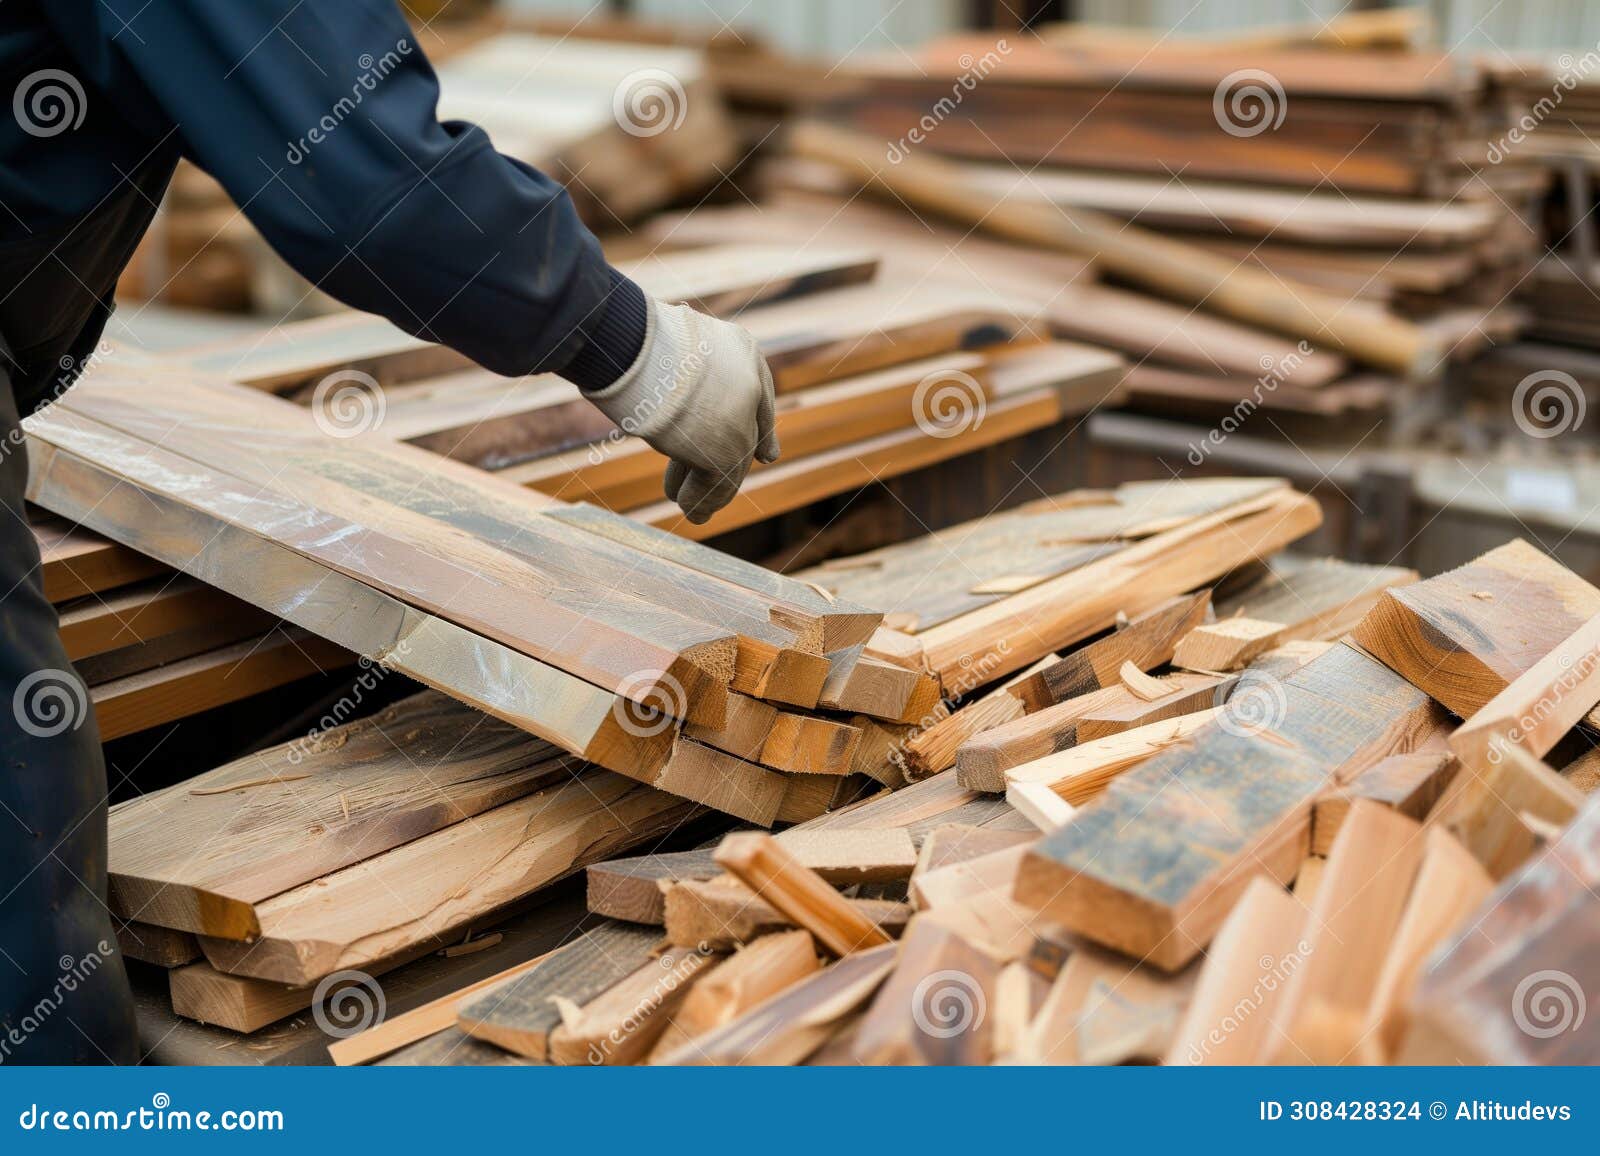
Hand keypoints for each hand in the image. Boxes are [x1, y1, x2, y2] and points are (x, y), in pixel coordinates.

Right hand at [586, 298, 779, 522]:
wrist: (630, 343)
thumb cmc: (633, 337)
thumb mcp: (670, 349)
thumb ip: (685, 375)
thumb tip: (671, 393)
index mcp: (743, 350)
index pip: (760, 398)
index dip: (762, 429)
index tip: (766, 457)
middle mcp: (749, 384)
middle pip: (744, 435)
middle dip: (729, 465)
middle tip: (717, 490)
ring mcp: (738, 419)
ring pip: (731, 463)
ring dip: (711, 490)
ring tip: (697, 511)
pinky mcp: (722, 451)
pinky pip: (715, 482)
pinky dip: (700, 500)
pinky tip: (690, 511)